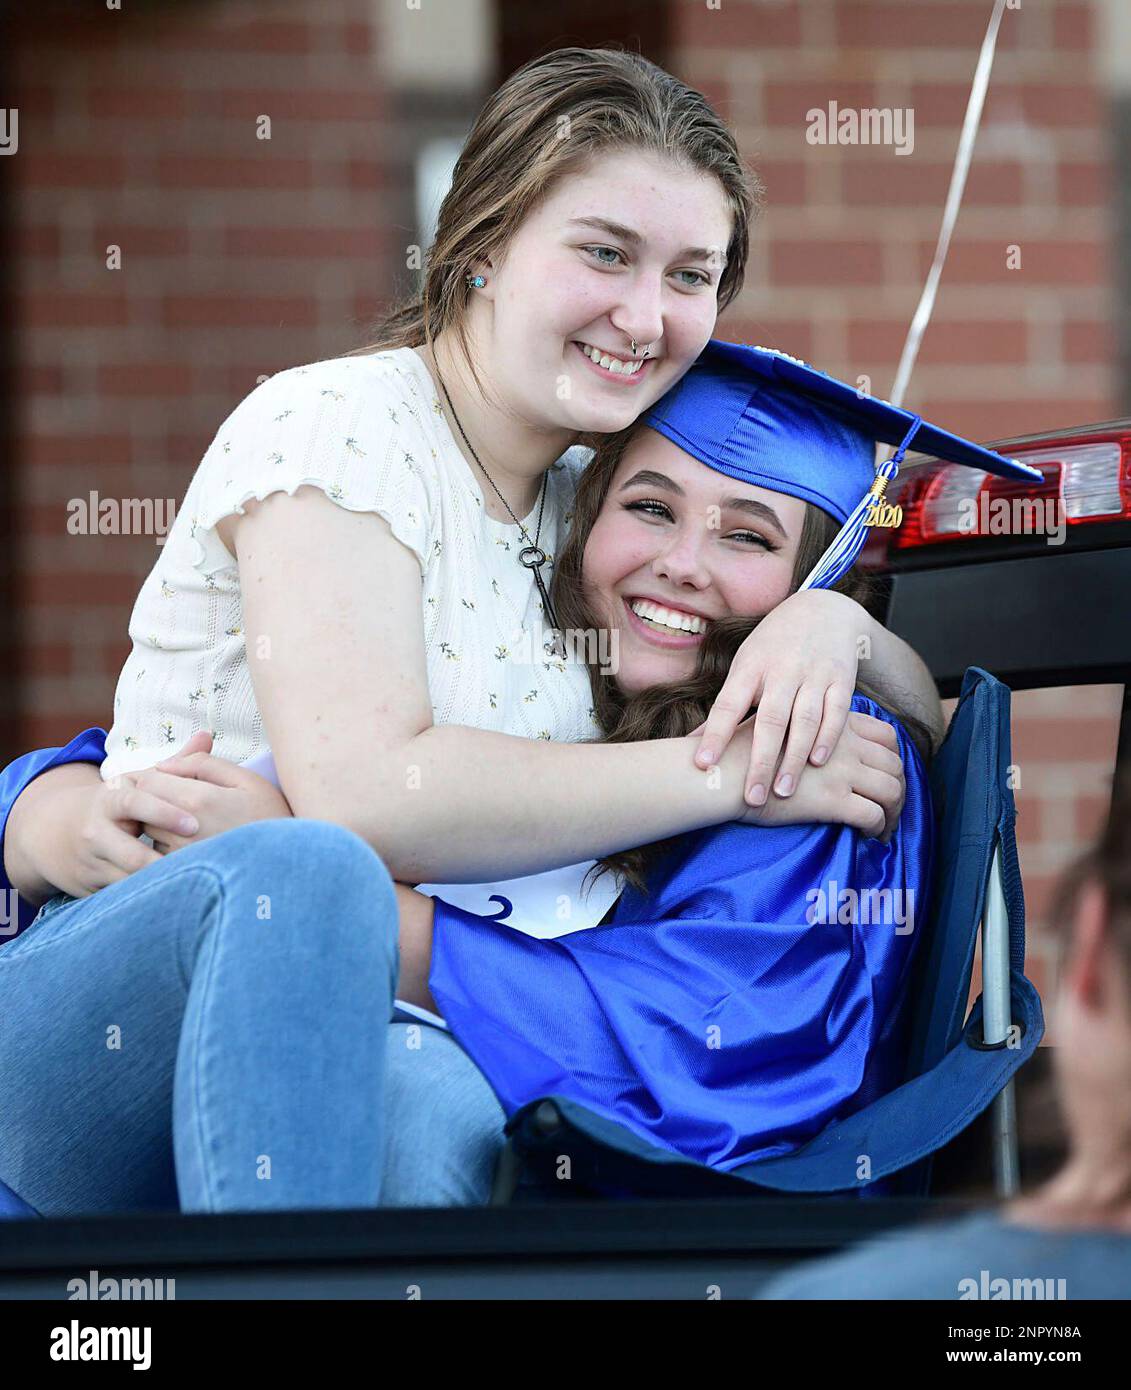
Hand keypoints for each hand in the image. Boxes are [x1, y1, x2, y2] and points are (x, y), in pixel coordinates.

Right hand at [59, 732, 214, 895]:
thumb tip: (208, 736)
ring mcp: (92, 863)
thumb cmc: (116, 806)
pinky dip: (150, 899)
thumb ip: (174, 764)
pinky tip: (177, 898)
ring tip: (196, 883)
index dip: (163, 813)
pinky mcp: (91, 889)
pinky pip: (124, 897)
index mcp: (109, 800)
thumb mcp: (137, 782)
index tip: (194, 825)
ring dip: (161, 884)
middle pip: (131, 853)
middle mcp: (95, 832)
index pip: (134, 803)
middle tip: (200, 864)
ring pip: (129, 880)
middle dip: (164, 862)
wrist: (57, 835)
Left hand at [136, 739, 292, 852]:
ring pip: (150, 831)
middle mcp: (182, 830)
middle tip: (184, 801)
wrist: (286, 866)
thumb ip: (203, 764)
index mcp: (197, 799)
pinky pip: (160, 855)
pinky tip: (197, 844)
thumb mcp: (246, 780)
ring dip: (162, 824)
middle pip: (144, 807)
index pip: (149, 781)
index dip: (157, 776)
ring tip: (195, 824)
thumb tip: (165, 764)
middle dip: (157, 800)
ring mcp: (179, 857)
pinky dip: (171, 846)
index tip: (173, 780)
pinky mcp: (181, 876)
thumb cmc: (270, 819)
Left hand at [694, 589, 870, 805]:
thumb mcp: (745, 666)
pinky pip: (836, 712)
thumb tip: (691, 746)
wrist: (823, 609)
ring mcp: (813, 673)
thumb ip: (725, 707)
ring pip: (804, 720)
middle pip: (769, 720)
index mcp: (750, 667)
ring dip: (793, 758)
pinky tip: (818, 762)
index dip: (715, 735)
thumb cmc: (773, 647)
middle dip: (759, 761)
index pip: (728, 704)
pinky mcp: (842, 678)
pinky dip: (828, 737)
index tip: (702, 764)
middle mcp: (781, 670)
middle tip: (750, 797)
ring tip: (783, 792)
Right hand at [734, 711, 904, 839]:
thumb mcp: (777, 728)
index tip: (884, 775)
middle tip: (889, 807)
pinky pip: (873, 815)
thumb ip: (801, 732)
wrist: (722, 772)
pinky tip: (866, 837)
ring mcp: (841, 771)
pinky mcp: (833, 800)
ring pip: (892, 789)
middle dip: (899, 788)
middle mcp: (845, 744)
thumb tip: (805, 747)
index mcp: (834, 723)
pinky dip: (878, 829)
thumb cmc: (739, 754)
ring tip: (883, 827)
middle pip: (896, 764)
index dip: (893, 757)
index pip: (886, 735)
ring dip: (894, 812)